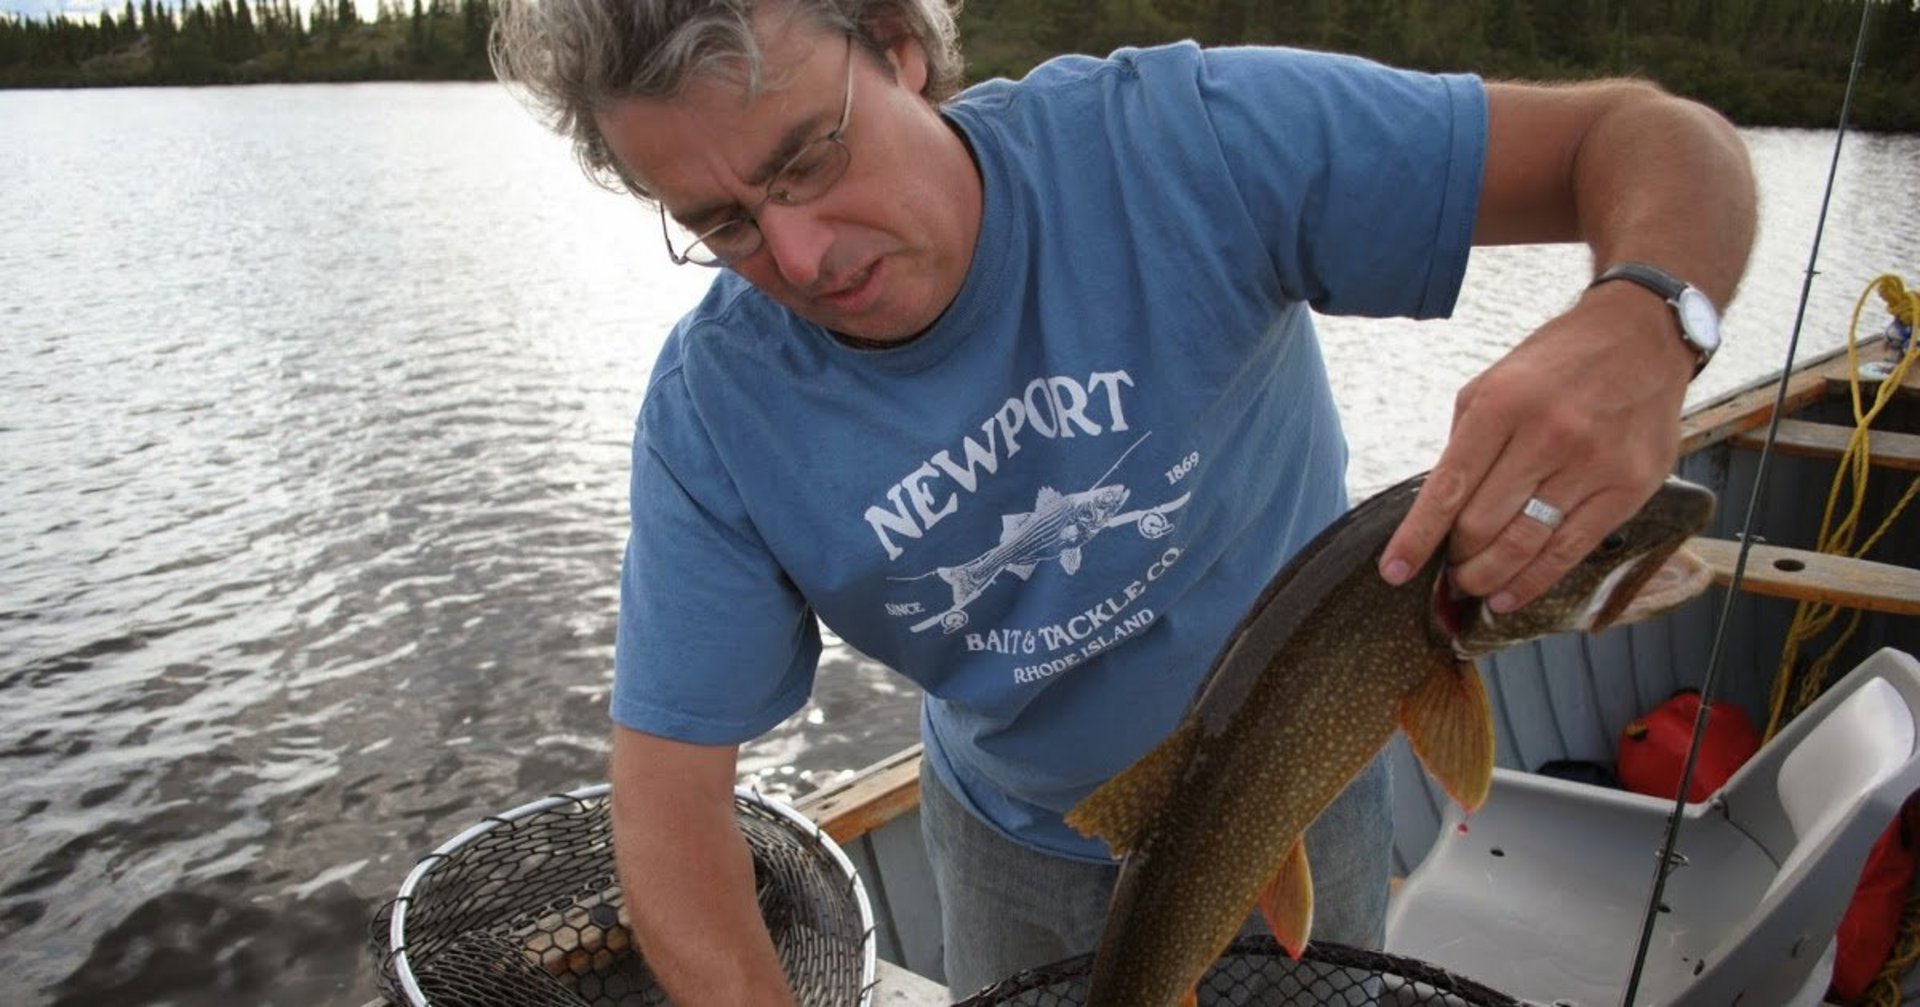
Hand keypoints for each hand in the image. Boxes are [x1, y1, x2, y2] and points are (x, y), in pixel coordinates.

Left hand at [1377, 281, 1693, 611]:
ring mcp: (1592, 464)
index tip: (1395, 570)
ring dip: (1488, 578)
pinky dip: (1533, 582)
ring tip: (1471, 587)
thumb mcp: (1494, 382)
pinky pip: (1571, 550)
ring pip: (1524, 544)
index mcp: (1503, 406)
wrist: (1642, 335)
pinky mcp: (1629, 488)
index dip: (1417, 537)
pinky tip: (1508, 596)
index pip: (1448, 487)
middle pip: (1483, 524)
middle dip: (1456, 558)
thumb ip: (1465, 442)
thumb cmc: (1557, 362)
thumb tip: (1440, 507)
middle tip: (1446, 570)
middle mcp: (1548, 436)